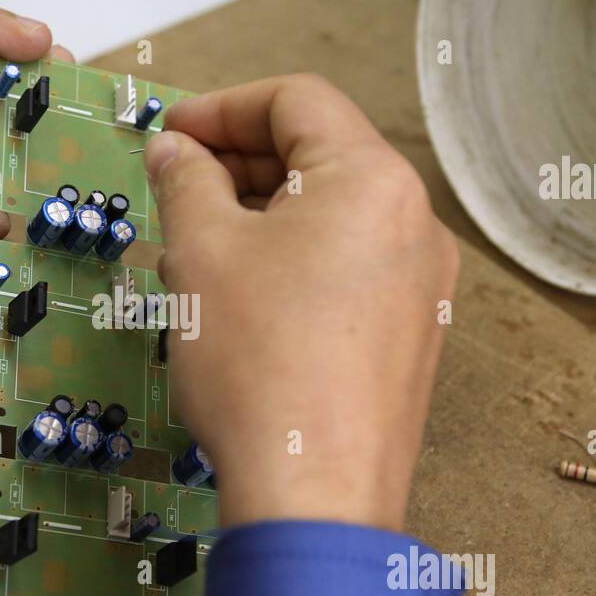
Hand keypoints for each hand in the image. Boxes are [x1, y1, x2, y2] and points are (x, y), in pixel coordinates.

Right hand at [144, 74, 458, 531]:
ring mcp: (424, 285)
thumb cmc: (258, 364)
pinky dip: (297, 262)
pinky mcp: (414, 337)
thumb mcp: (201, 253)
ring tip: (202, 251)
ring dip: (266, 215)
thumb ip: (185, 180)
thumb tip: (174, 150)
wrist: (314, 495)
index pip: (297, 100)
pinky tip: (246, 300)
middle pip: (323, 155)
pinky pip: (351, 270)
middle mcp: (416, 222)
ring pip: (336, 217)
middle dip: (241, 162)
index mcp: (374, 179)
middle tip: (177, 191)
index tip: (171, 137)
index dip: (222, 107)